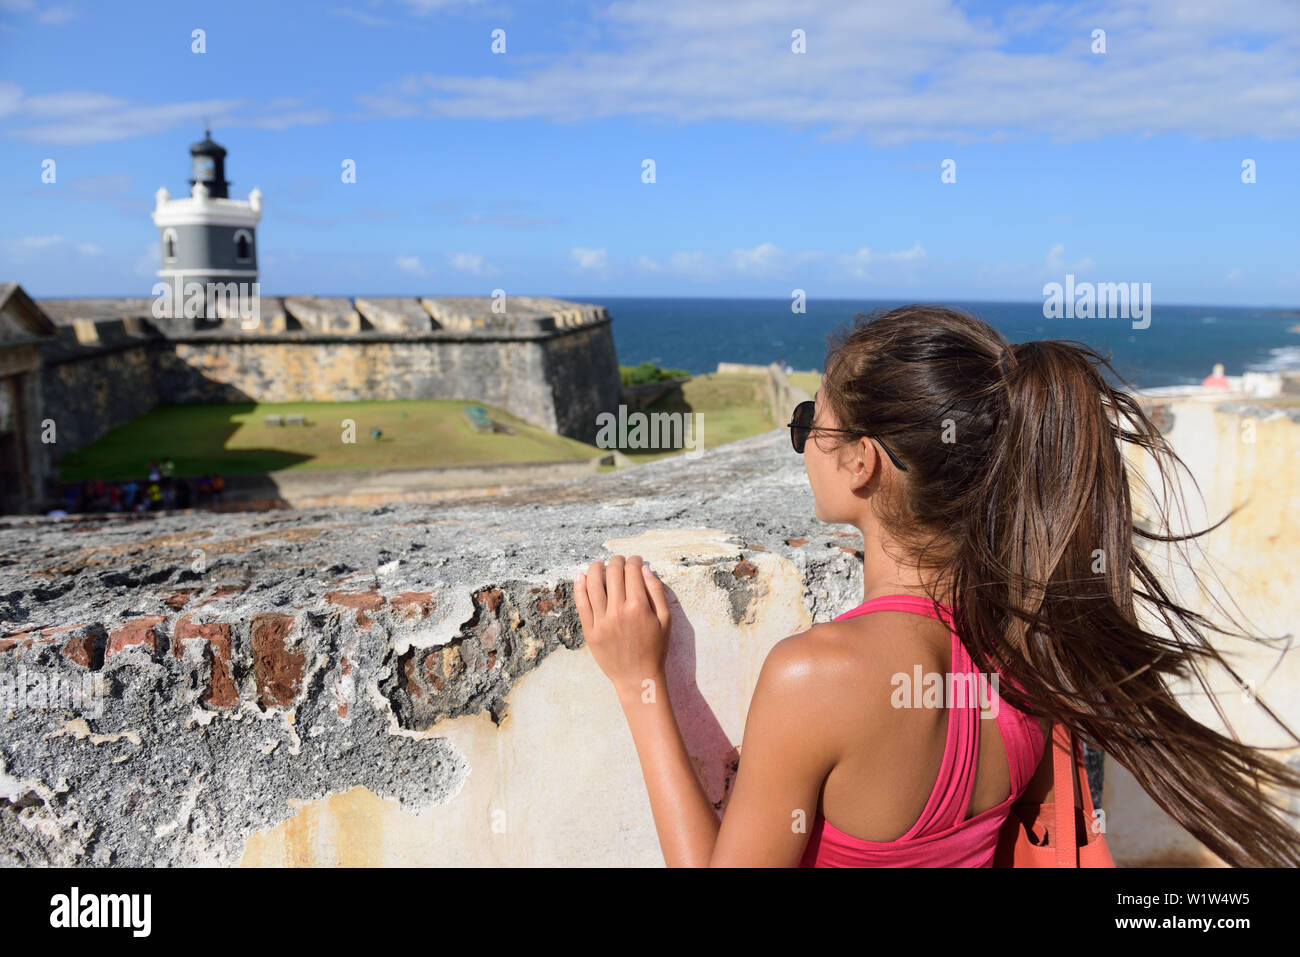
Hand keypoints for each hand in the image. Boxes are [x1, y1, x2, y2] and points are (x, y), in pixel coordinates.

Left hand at [573, 555, 671, 698]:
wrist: (638, 677)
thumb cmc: (655, 649)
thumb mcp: (665, 620)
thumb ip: (656, 592)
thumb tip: (645, 569)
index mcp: (638, 606)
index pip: (632, 572)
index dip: (634, 561)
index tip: (636, 560)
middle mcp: (618, 611)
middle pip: (613, 574)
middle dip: (617, 561)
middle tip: (619, 560)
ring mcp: (601, 621)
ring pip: (593, 584)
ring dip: (595, 568)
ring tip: (599, 564)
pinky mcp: (590, 630)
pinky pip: (581, 603)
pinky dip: (579, 586)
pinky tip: (581, 575)